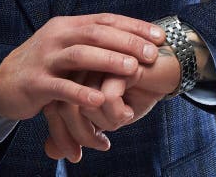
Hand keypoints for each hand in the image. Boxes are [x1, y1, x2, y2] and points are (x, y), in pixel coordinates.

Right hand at [0, 13, 166, 120]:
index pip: (104, 20)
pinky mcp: (35, 83)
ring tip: (133, 69)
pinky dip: (81, 93)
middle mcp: (56, 37)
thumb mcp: (65, 47)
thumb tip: (133, 40)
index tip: (159, 36)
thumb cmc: (44, 66)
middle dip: (126, 42)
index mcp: (66, 25)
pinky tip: (100, 99)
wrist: (0, 83)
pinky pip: (61, 87)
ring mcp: (44, 59)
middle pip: (95, 33)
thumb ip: (91, 42)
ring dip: (108, 61)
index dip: (133, 26)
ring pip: (79, 55)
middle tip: (152, 54)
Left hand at [43, 45, 180, 161]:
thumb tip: (49, 151)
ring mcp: (96, 60)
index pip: (51, 107)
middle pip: (62, 108)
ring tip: (120, 122)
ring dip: (104, 125)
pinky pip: (107, 100)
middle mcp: (79, 65)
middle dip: (80, 135)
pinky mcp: (117, 61)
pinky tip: (130, 111)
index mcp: (72, 73)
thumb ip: (76, 129)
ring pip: (83, 106)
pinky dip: (119, 115)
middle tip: (102, 145)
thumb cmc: (133, 91)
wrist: (166, 69)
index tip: (75, 155)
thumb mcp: (104, 116)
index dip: (59, 135)